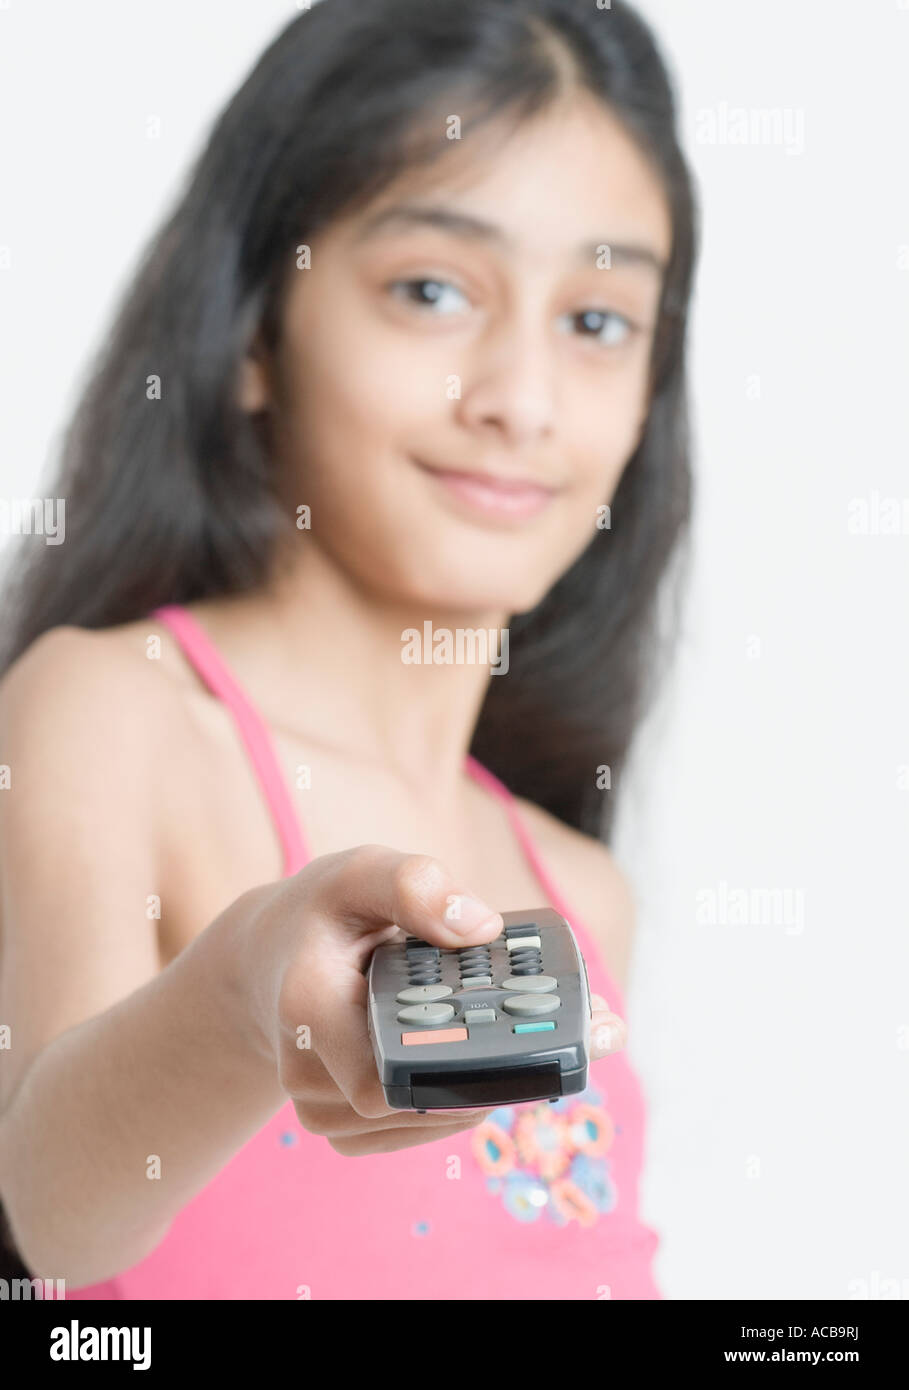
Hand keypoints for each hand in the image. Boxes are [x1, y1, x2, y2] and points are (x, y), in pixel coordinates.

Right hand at [243, 845, 508, 1155]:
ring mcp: (315, 1105)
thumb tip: (482, 927)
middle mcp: (303, 1070)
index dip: (451, 1074)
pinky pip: (400, 1133)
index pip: (383, 1081)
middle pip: (407, 1108)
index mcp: (309, 1008)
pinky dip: (441, 1109)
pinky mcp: (334, 1122)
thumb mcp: (361, 875)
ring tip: (504, 1051)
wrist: (271, 956)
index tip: (507, 1040)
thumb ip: (413, 886)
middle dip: (474, 1079)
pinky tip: (467, 1072)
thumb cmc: (325, 913)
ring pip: (410, 1127)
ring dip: (463, 1097)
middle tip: (532, 1044)